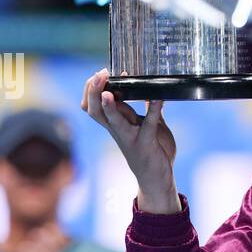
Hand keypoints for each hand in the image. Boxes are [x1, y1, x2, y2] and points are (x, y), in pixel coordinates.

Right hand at [81, 68, 179, 211]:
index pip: (96, 104)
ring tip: (108, 92)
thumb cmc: (152, 151)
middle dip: (93, 92)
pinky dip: (153, 109)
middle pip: (95, 110)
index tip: (101, 72)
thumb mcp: (149, 125)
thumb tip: (148, 89)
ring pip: (112, 121)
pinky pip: (148, 124)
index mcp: (116, 124)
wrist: (157, 179)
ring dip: (110, 106)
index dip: (95, 88)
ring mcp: (130, 137)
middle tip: (99, 74)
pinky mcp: (145, 143)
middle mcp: (118, 130)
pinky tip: (159, 97)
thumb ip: (147, 108)